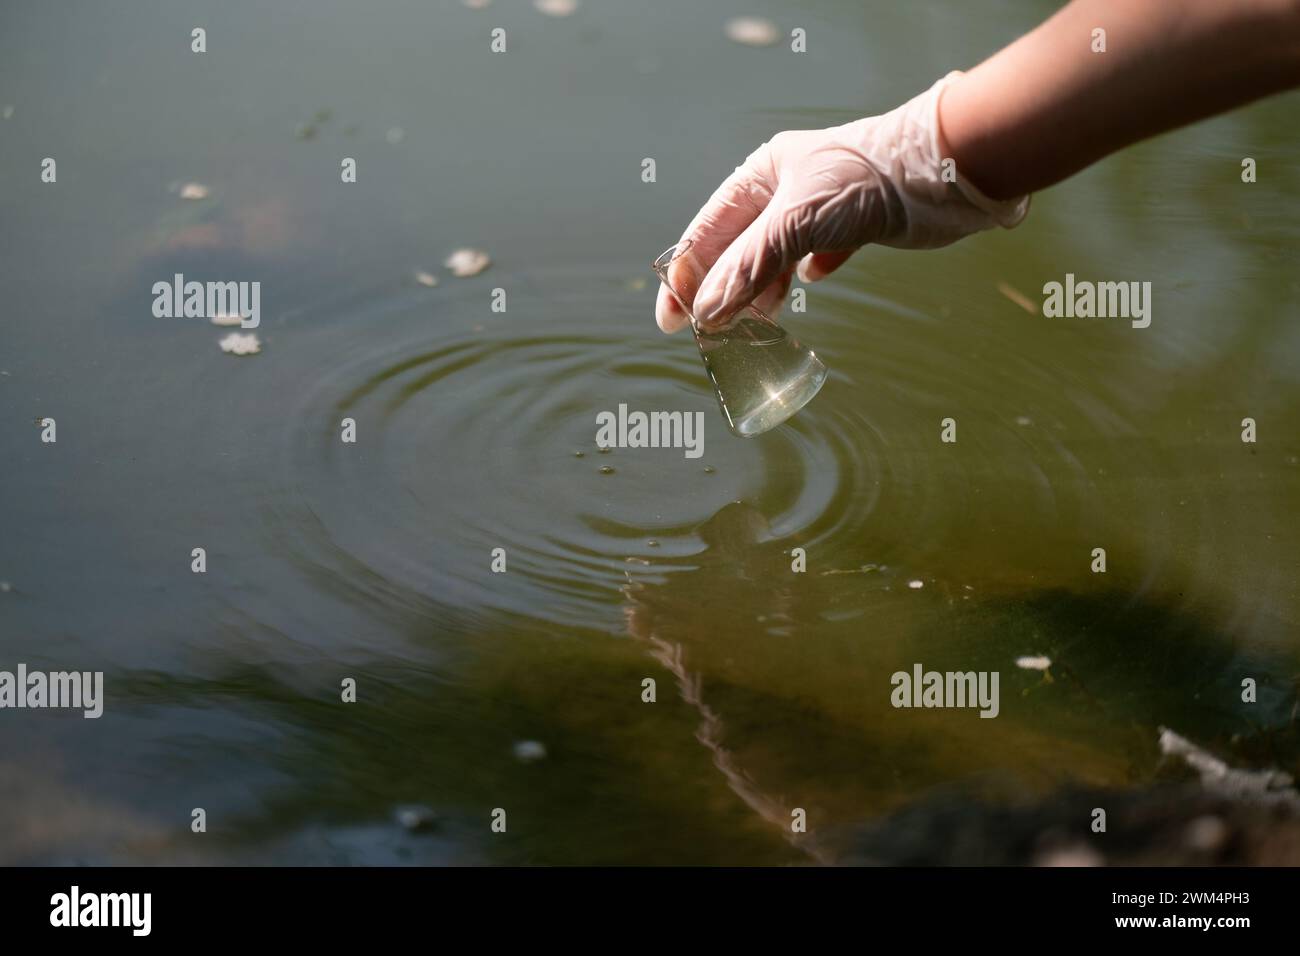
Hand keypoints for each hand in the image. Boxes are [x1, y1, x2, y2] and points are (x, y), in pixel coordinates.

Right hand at [655, 73, 1028, 332]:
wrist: (941, 171)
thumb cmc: (865, 182)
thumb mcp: (795, 224)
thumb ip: (749, 267)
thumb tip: (708, 313)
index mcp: (761, 173)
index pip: (709, 230)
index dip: (688, 275)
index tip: (673, 320)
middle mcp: (785, 187)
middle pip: (737, 246)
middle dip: (721, 289)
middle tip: (707, 334)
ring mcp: (819, 205)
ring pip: (774, 255)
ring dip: (759, 291)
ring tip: (750, 328)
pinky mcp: (852, 222)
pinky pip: (814, 253)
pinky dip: (803, 273)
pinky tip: (805, 286)